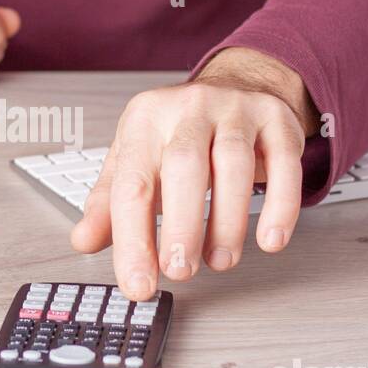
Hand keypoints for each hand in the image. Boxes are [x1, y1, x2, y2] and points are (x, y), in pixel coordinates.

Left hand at [71, 47, 319, 299]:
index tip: (139, 283)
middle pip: (182, 166)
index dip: (132, 240)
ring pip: (233, 163)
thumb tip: (84, 240)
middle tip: (180, 271)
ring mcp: (235, 110)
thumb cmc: (180, 132)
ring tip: (220, 261)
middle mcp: (188, 109)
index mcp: (144, 121)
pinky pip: (283, 162)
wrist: (237, 85)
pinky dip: (280, 204)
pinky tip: (269, 239)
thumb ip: (110, 203)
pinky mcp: (276, 120)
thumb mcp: (136, 158)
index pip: (132, 184)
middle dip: (181, 225)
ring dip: (227, 221)